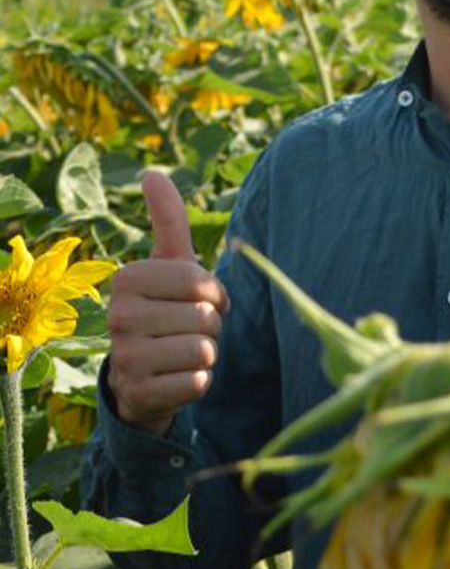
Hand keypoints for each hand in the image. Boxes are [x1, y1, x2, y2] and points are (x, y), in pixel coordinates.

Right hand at [107, 172, 229, 436]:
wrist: (142, 375)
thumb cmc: (166, 308)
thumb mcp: (168, 264)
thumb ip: (168, 219)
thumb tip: (152, 172)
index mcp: (126, 279)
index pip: (201, 281)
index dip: (213, 293)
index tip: (195, 299)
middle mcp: (117, 317)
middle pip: (206, 316)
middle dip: (210, 325)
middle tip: (186, 330)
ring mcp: (124, 359)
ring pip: (204, 349)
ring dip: (205, 353)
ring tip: (181, 352)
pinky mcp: (139, 396)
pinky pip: (197, 382)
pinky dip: (198, 382)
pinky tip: (176, 379)